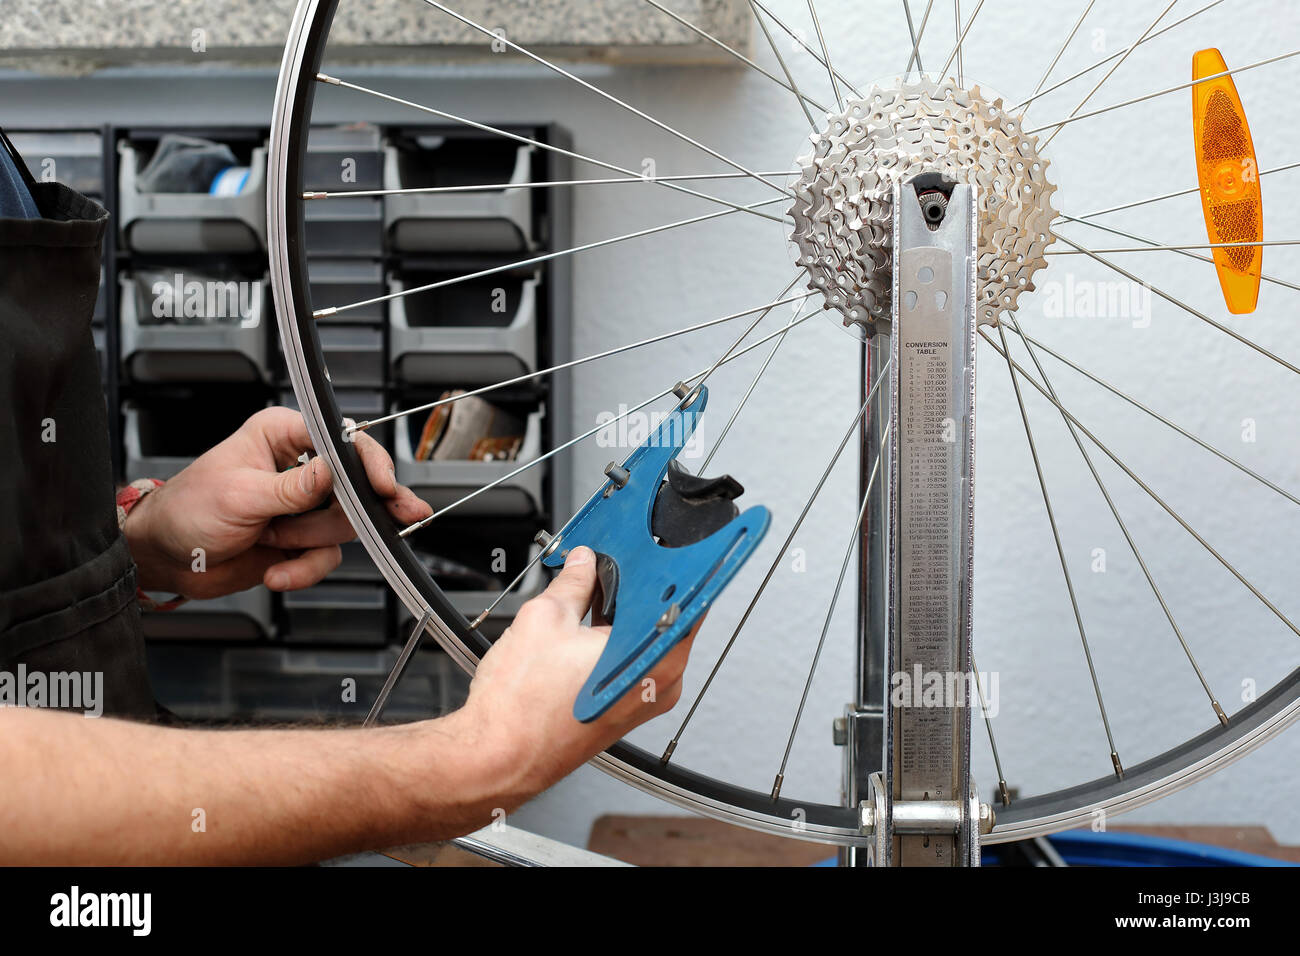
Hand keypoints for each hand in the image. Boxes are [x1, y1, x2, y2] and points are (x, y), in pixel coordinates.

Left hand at [124, 407, 431, 599]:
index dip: (369, 463)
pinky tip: (274, 570)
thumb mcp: (241, 495)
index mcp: (284, 436)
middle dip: (345, 513)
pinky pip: (326, 557)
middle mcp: (301, 467)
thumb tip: (336, 471)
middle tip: (391, 518)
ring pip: (344, 526)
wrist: (165, 557)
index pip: (343, 440)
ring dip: (307, 541)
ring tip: (270, 539)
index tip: (383, 487)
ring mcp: (304, 507)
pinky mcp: (303, 540)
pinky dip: (302, 569)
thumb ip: (293, 488)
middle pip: (356, 486)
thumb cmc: (186, 510)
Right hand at [446, 546, 696, 807]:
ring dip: (621, 614)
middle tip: (608, 562)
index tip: (658, 545)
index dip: (670, 565)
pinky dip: (612, 639)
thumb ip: (574, 582)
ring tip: (590, 593)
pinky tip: (586, 625)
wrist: (497, 758)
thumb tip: (583, 563)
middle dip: (636, 587)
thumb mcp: (546, 618)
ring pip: (644, 640)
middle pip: (663, 617)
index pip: (686, 596)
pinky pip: (629, 661)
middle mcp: (660, 683)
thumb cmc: (521, 709)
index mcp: (656, 656)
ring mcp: (643, 699)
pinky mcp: (624, 708)